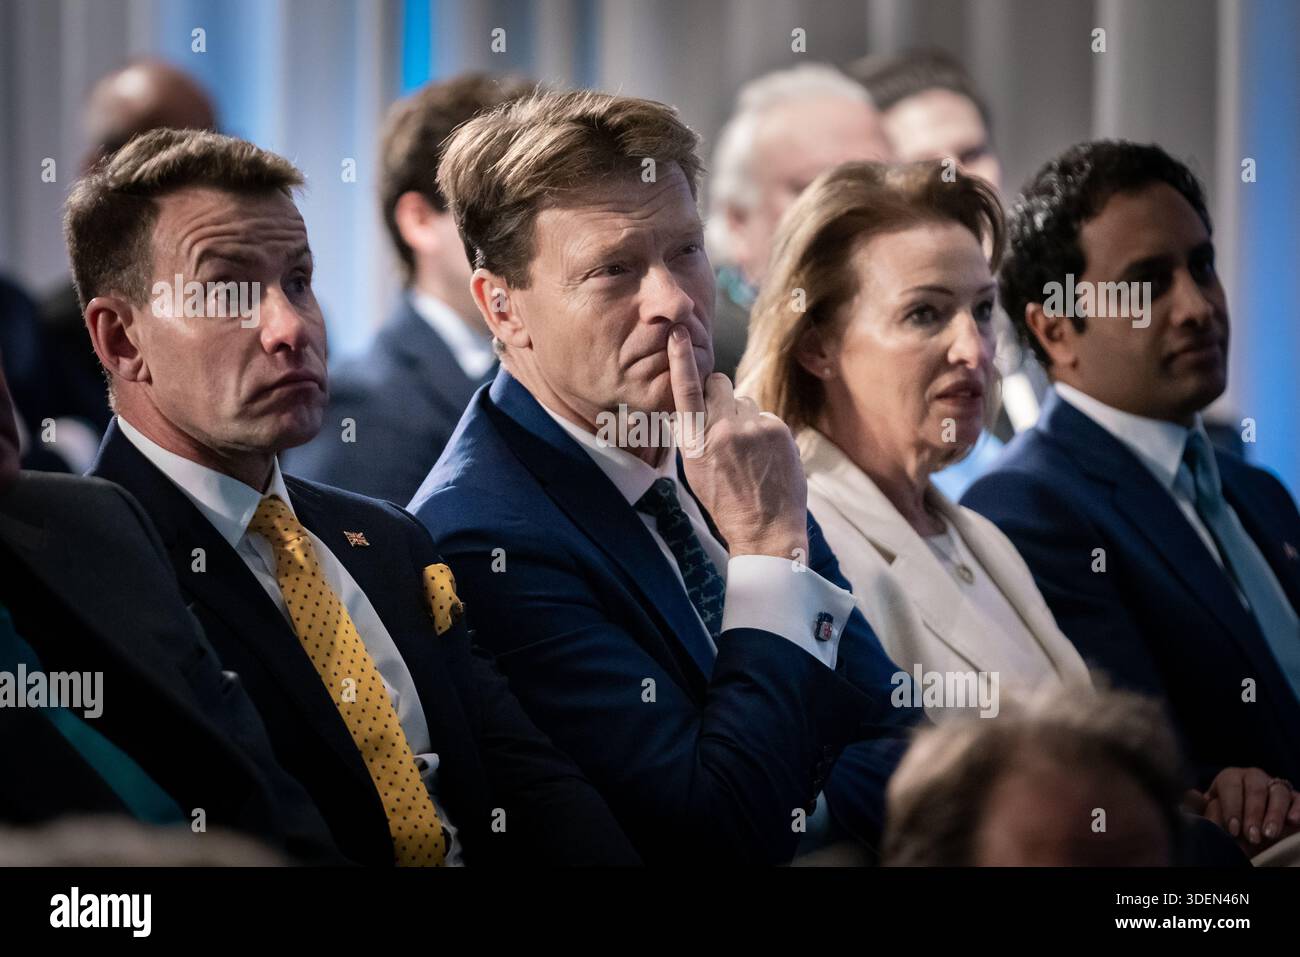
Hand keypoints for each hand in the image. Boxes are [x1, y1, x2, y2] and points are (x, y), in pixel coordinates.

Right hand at [667, 324, 807, 559]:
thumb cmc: (726, 503)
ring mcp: (755, 428)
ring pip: (744, 401)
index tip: (680, 332)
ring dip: (743, 416)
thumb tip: (697, 405)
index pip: (686, 392)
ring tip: (747, 452)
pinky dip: (763, 431)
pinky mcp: (779, 430)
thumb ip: (694, 434)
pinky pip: (766, 416)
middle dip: (718, 395)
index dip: (682, 360)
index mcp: (696, 442)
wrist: (767, 530)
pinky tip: (764, 457)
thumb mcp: (696, 471)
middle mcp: (724, 429)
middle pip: (719, 384)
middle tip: (722, 424)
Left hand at [1194, 767, 1299, 853]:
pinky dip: (1297, 808)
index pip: (1231, 786)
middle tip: (1252, 836)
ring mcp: (1275, 785)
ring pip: (1278, 793)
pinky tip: (1293, 821)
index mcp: (1231, 777)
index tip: (1233, 829)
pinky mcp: (1293, 798)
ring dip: (1274, 814)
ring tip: (1270, 834)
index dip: (1232, 807)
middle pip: (1255, 790)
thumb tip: (1189, 795)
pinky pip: (1298, 799)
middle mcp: (1253, 777)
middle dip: (1253, 814)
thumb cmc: (1226, 817)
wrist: (1246, 823)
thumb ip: (1199, 805)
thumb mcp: (1211, 811)